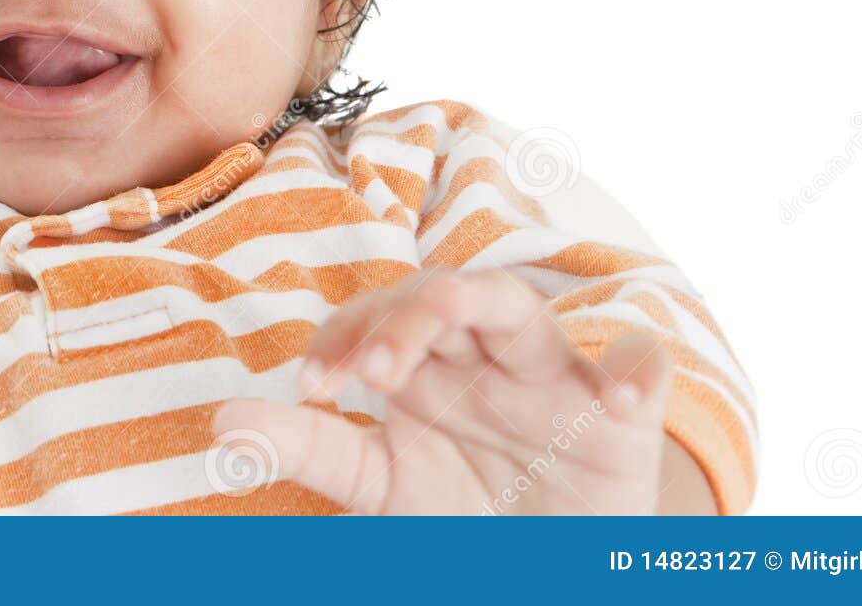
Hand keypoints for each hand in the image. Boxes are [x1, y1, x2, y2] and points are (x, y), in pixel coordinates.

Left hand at [211, 267, 673, 513]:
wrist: (549, 564)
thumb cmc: (462, 512)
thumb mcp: (379, 485)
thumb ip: (307, 447)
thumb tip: (218, 421)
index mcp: (425, 366)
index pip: (376, 317)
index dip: (343, 337)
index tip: (311, 386)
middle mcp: (482, 358)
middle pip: (442, 297)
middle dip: (401, 317)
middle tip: (369, 370)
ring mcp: (552, 381)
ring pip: (519, 310)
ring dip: (477, 305)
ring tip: (438, 316)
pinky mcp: (621, 421)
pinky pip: (643, 371)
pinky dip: (639, 371)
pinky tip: (617, 394)